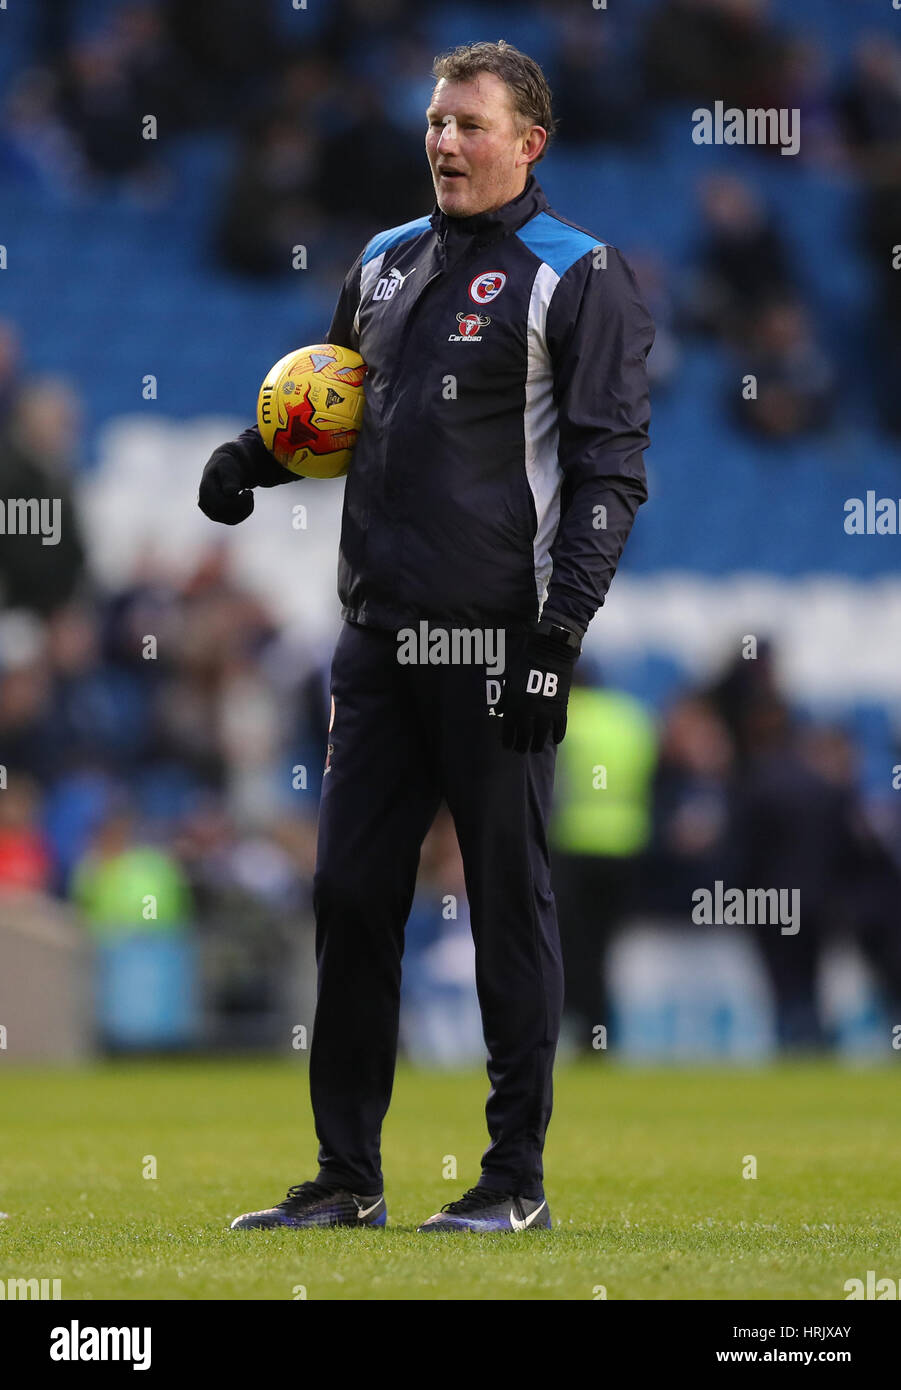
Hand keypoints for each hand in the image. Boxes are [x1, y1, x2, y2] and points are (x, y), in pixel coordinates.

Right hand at [198, 431, 293, 524]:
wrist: (226, 468)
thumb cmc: (227, 465)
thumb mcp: (228, 468)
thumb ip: (229, 479)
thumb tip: (230, 493)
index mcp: (204, 490)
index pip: (221, 505)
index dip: (238, 502)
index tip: (249, 491)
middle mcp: (204, 503)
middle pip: (226, 514)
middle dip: (243, 505)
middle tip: (250, 492)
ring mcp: (210, 511)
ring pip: (231, 520)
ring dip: (245, 509)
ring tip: (249, 494)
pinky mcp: (218, 516)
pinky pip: (233, 521)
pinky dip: (244, 512)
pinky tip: (247, 501)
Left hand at [498, 622, 579, 752]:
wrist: (550, 650)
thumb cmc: (526, 660)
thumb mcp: (510, 677)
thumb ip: (505, 696)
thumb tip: (499, 710)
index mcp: (514, 702)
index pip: (508, 728)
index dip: (507, 740)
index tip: (507, 747)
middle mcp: (529, 709)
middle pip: (524, 735)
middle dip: (521, 746)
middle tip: (521, 750)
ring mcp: (546, 709)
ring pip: (541, 735)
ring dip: (537, 744)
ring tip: (535, 749)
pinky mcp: (561, 706)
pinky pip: (560, 727)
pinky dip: (557, 735)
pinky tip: (555, 740)